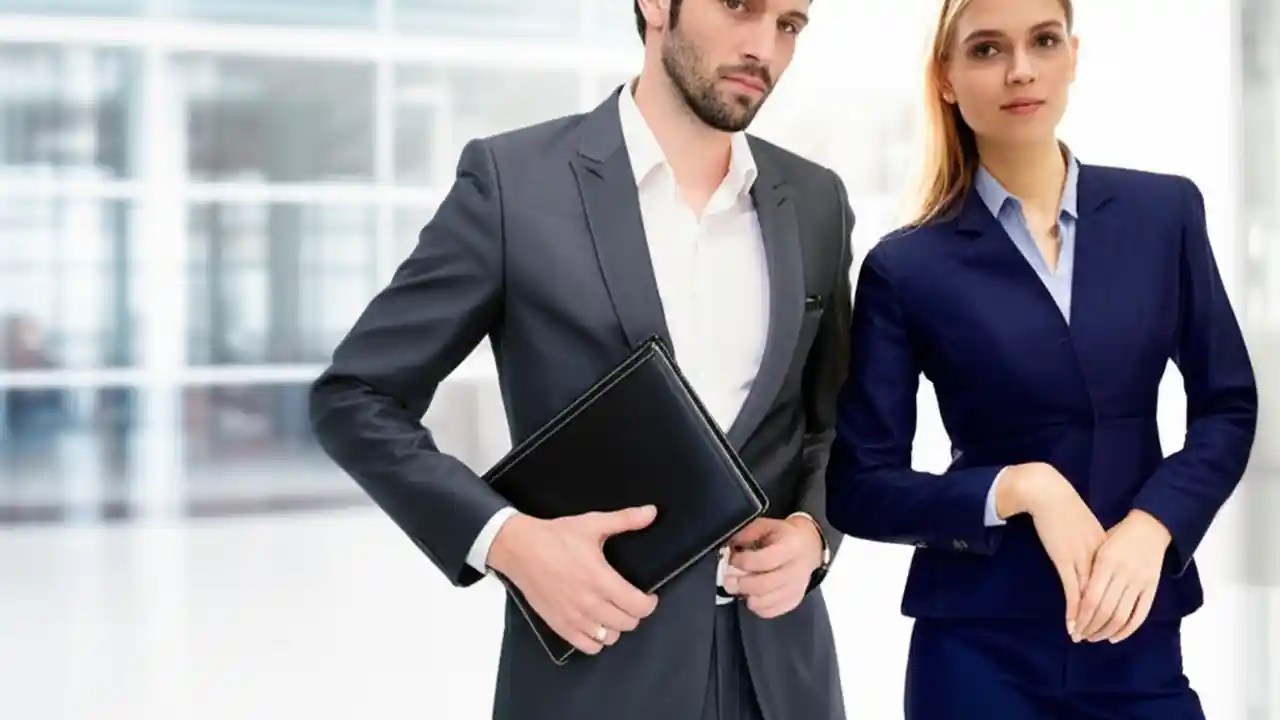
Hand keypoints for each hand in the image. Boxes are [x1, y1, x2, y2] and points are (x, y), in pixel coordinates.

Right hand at [487, 505, 659, 655]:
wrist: (520, 549)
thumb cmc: (555, 537)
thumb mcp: (592, 524)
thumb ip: (625, 520)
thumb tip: (651, 512)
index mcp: (600, 579)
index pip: (638, 606)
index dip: (649, 603)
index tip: (648, 595)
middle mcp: (589, 603)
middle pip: (628, 624)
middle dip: (635, 613)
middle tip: (630, 600)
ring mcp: (574, 617)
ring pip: (610, 638)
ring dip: (616, 626)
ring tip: (613, 611)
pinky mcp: (560, 625)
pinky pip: (587, 647)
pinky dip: (597, 641)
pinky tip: (596, 625)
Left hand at [723, 516, 823, 618]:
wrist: (809, 547)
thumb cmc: (785, 536)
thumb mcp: (768, 525)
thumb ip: (748, 533)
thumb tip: (729, 545)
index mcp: (791, 548)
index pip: (764, 561)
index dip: (743, 562)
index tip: (733, 559)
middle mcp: (796, 571)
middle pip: (764, 585)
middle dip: (741, 584)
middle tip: (729, 580)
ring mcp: (796, 589)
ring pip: (765, 602)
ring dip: (746, 595)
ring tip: (741, 586)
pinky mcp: (793, 601)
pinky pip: (769, 611)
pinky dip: (756, 606)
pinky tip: (753, 594)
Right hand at [997, 463, 1106, 639]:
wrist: (1048, 492)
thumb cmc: (1063, 507)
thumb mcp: (1084, 526)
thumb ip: (1091, 543)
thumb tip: (1092, 557)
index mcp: (1107, 549)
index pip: (1115, 585)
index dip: (1114, 607)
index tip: (1112, 623)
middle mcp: (1099, 557)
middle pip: (1106, 596)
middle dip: (1101, 620)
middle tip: (1097, 638)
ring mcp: (1083, 559)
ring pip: (1090, 598)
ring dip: (1086, 621)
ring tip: (1083, 637)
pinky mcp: (1065, 560)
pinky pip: (1073, 592)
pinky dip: (1074, 611)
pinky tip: (1072, 625)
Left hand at [1075, 510, 1170, 643]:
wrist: (1150, 525)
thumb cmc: (1116, 535)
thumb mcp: (1098, 546)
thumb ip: (1089, 570)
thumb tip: (1076, 597)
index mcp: (1105, 562)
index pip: (1090, 599)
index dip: (1081, 617)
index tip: (1072, 628)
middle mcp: (1123, 573)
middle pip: (1104, 610)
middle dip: (1090, 627)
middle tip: (1080, 637)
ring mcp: (1140, 582)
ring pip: (1121, 616)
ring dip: (1105, 631)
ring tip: (1093, 637)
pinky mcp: (1152, 588)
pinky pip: (1140, 614)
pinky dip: (1127, 629)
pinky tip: (1114, 637)